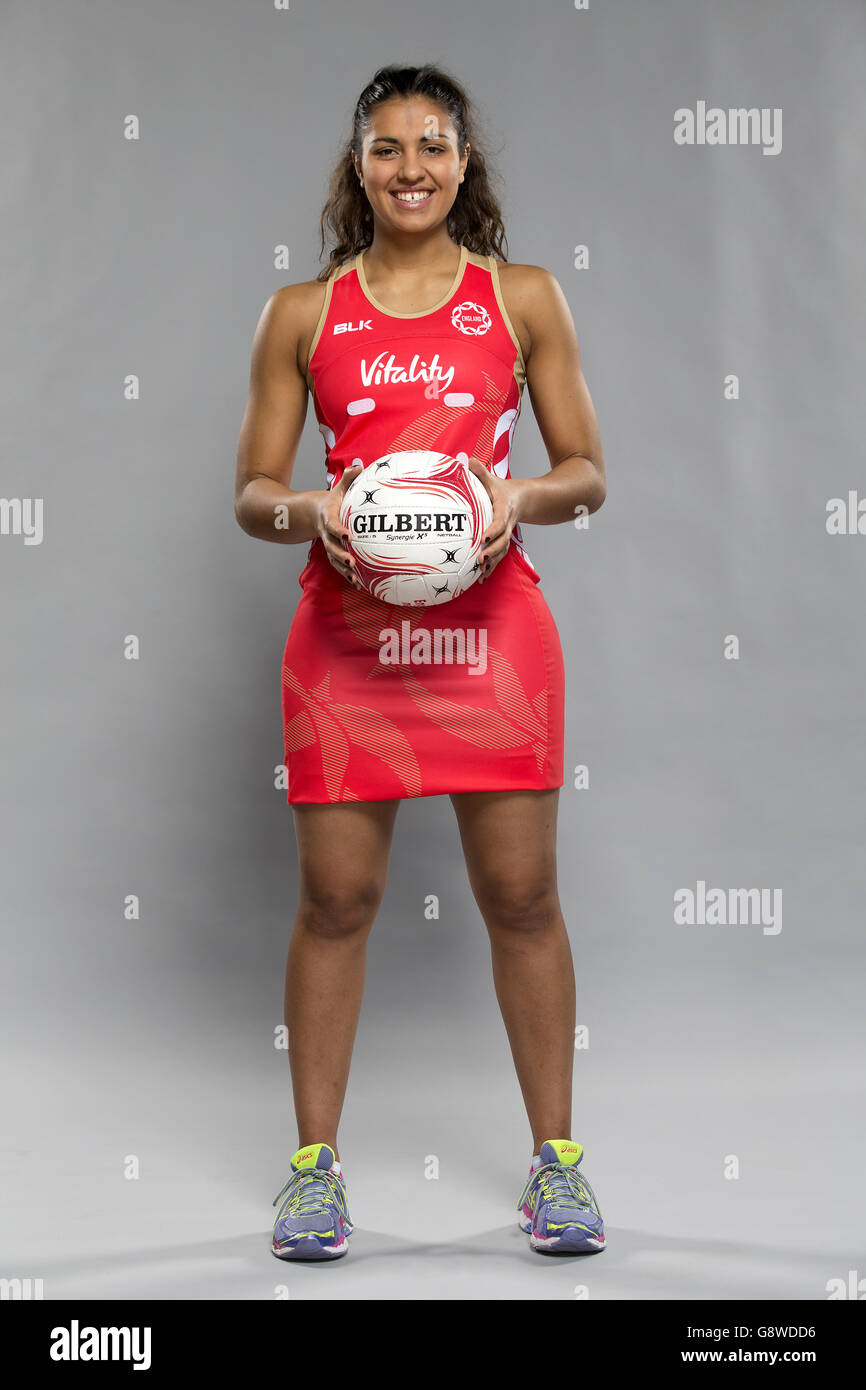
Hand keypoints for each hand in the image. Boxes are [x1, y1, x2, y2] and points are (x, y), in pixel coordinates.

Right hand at [317, 463, 363, 589]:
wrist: (313, 513)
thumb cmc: (332, 501)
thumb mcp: (338, 488)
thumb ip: (348, 479)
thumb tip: (359, 466)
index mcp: (328, 518)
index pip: (332, 525)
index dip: (339, 531)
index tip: (348, 536)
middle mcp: (326, 534)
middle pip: (331, 547)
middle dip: (341, 556)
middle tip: (352, 563)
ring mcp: (328, 545)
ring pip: (334, 560)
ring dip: (343, 570)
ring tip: (355, 579)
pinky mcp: (333, 553)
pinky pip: (338, 566)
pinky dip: (346, 575)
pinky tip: (358, 584)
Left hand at [464, 456, 523, 581]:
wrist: (522, 499)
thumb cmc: (501, 489)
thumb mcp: (492, 479)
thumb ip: (480, 471)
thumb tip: (466, 459)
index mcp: (504, 509)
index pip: (499, 521)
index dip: (493, 530)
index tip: (484, 537)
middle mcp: (506, 525)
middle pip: (503, 541)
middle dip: (493, 551)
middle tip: (480, 559)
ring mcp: (506, 535)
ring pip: (502, 552)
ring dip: (493, 563)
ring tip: (480, 573)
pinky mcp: (503, 542)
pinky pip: (498, 557)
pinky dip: (491, 568)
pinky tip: (481, 579)